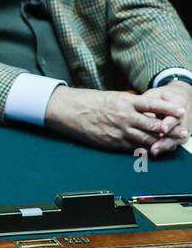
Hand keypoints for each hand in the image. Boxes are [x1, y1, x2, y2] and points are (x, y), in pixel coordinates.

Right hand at [45, 87, 187, 154]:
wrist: (68, 110)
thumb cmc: (88, 101)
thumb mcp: (112, 96)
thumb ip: (130, 103)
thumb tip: (147, 109)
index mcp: (125, 101)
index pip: (153, 105)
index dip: (169, 109)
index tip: (182, 111)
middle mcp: (125, 116)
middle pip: (154, 125)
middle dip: (171, 130)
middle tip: (183, 133)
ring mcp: (119, 130)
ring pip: (147, 139)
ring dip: (160, 142)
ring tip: (171, 144)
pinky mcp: (113, 142)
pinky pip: (133, 148)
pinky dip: (143, 150)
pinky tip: (150, 151)